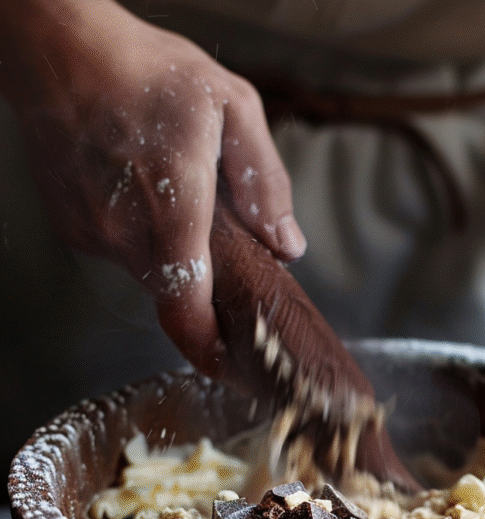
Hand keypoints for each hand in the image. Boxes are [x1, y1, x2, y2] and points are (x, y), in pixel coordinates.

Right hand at [1, 0, 304, 378]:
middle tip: (223, 258)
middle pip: (174, 294)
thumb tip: (287, 244)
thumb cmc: (147, 69)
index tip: (229, 367)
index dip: (208, 347)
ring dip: (172, 258)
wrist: (60, 49)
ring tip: (178, 204)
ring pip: (147, 275)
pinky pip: (120, 255)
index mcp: (173, 207)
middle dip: (203, 290)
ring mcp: (93, 233)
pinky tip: (143, 195)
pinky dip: (140, 240)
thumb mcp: (232, 107)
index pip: (186, 306)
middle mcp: (125, 230)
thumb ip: (266, 183)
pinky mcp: (74, 229)